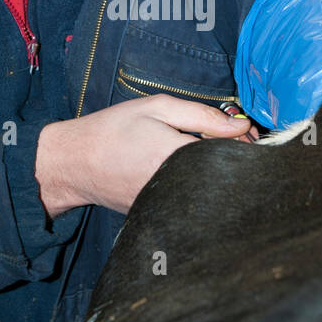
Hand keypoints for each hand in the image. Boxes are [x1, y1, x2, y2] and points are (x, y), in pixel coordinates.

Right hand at [36, 95, 257, 216]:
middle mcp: (175, 185)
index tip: (247, 133)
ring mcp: (168, 203)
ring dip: (219, 172)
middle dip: (236, 159)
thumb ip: (203, 116)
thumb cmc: (114, 130)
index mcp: (176, 155)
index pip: (230, 154)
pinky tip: (192, 169)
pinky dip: (200, 184)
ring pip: (211, 190)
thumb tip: (241, 126)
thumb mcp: (157, 108)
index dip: (246, 144)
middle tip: (234, 140)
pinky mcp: (161, 213)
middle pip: (224, 177)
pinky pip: (193, 199)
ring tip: (211, 152)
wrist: (75, 163)